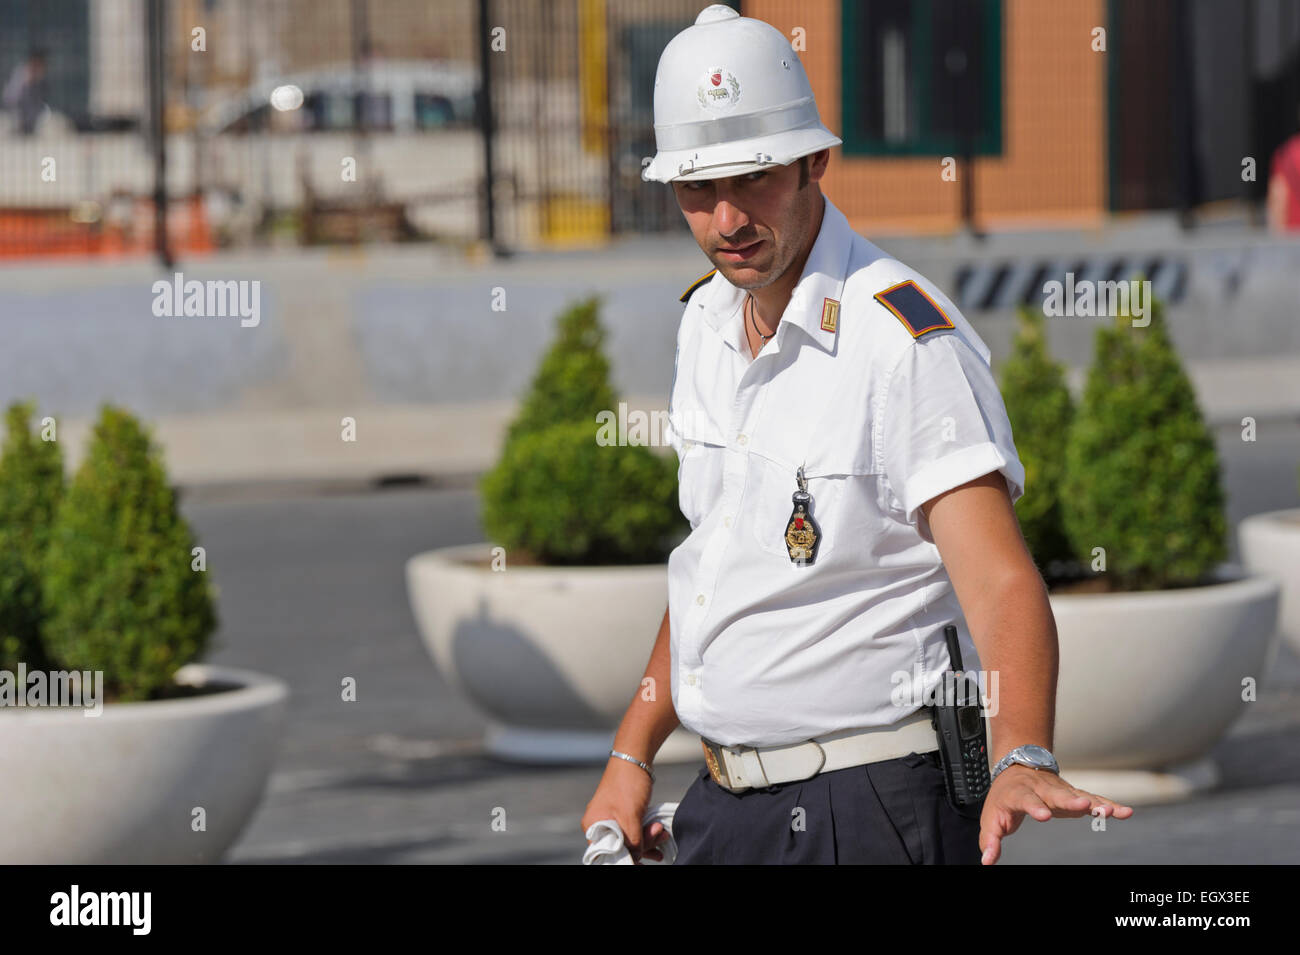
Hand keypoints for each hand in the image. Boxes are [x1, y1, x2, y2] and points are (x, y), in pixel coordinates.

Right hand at [580, 757, 668, 863]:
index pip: (607, 854)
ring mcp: (611, 819)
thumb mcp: (630, 818)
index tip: (642, 860)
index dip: (625, 859)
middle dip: (642, 845)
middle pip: (621, 847)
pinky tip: (659, 833)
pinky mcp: (623, 814)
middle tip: (658, 835)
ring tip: (662, 832)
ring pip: (630, 839)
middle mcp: (599, 825)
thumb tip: (636, 858)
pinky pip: (634, 830)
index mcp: (594, 827)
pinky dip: (646, 832)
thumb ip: (632, 842)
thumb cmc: (627, 784)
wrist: (634, 758)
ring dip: (648, 839)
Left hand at [978, 765, 1133, 864]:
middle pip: (1056, 794)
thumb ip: (990, 839)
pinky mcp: (1074, 794)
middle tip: (1084, 805)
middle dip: (1070, 800)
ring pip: (1079, 795)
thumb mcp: (991, 816)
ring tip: (1111, 810)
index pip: (1027, 800)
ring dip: (1095, 802)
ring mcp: (1060, 790)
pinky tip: (1124, 812)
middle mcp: (1042, 789)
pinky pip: (1093, 799)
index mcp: (1020, 793)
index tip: (1043, 815)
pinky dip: (1108, 804)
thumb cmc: (1005, 797)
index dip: (1035, 807)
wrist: (1017, 767)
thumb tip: (987, 861)